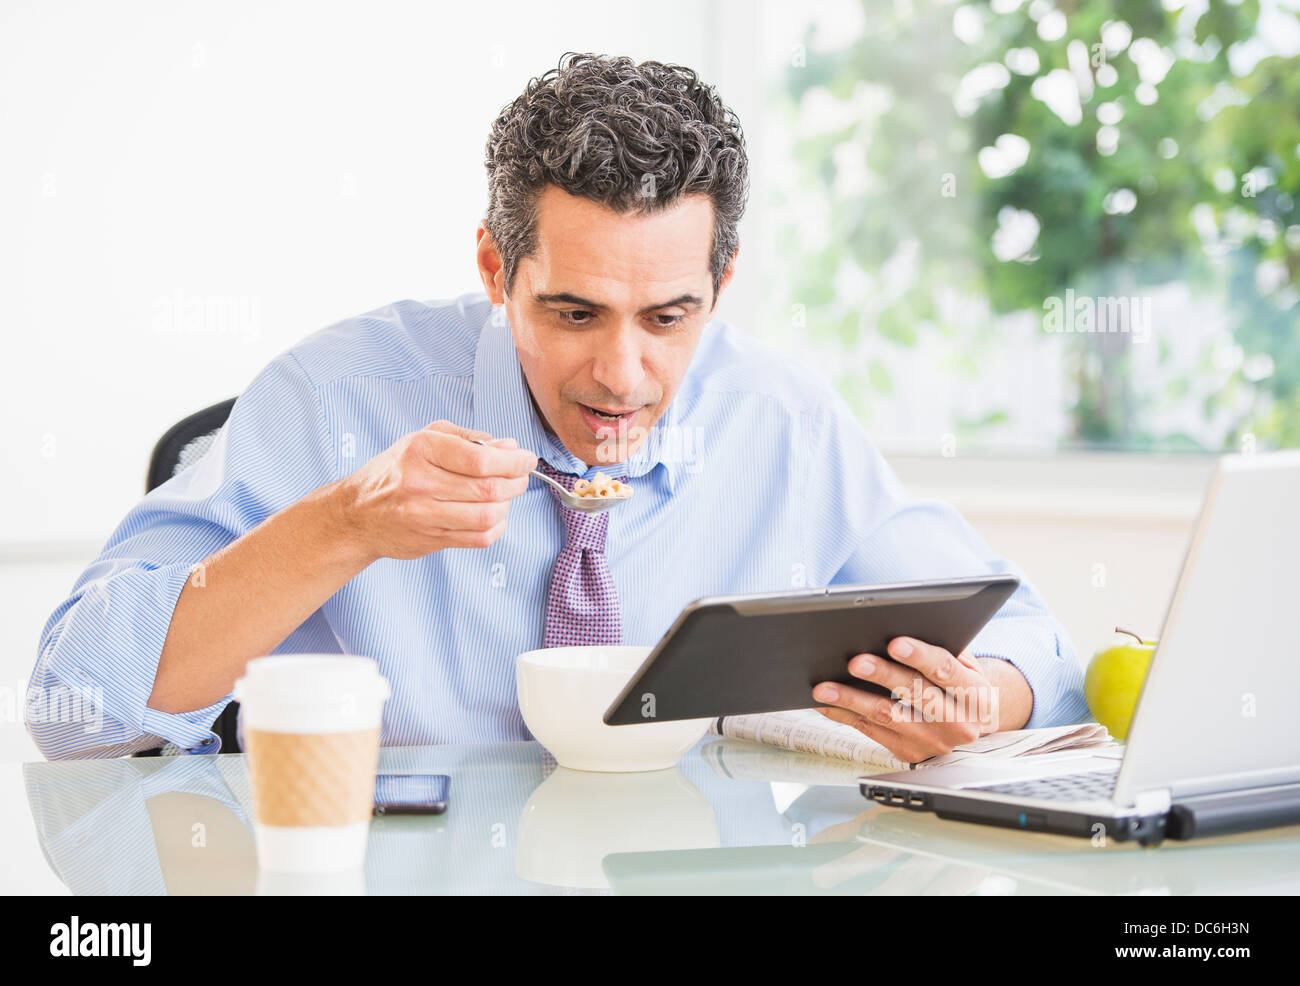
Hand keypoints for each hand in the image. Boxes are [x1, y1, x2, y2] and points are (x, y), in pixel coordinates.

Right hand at [336, 420, 537, 560]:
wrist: (356, 514)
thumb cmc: (394, 472)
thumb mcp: (424, 439)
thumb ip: (468, 439)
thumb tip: (508, 445)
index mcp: (422, 449)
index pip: (480, 458)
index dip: (513, 461)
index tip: (526, 459)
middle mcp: (421, 482)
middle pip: (488, 488)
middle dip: (516, 482)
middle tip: (521, 478)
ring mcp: (424, 514)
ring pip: (486, 515)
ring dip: (507, 506)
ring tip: (506, 497)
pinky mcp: (430, 539)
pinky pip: (478, 539)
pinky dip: (496, 528)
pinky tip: (493, 517)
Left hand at [812, 637, 1026, 763]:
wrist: (972, 724)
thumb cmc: (960, 685)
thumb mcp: (966, 666)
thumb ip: (944, 649)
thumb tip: (902, 630)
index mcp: (974, 695)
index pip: (945, 671)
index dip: (920, 656)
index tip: (895, 643)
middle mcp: (958, 722)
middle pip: (915, 694)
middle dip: (883, 676)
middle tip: (855, 661)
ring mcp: (932, 742)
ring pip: (887, 716)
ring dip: (852, 700)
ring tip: (825, 687)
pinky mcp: (908, 752)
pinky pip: (871, 732)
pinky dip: (845, 716)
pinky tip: (826, 704)